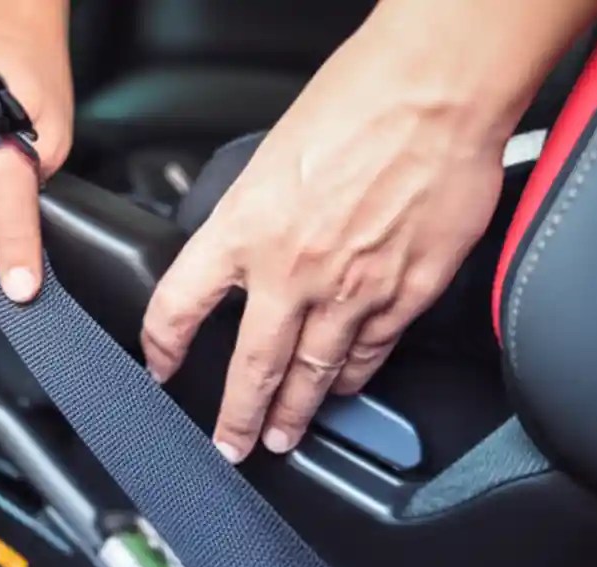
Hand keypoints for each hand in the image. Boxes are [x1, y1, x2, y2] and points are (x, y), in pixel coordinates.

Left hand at [140, 24, 510, 462]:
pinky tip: (344, 386)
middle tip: (231, 444)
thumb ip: (255, 212)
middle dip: (237, 417)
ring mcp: (351, 290)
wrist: (436, 92)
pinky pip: (372, 351)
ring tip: (284, 434)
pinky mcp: (407, 293)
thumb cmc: (359, 101)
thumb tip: (248, 242)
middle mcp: (291, 271)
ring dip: (296, 411)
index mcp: (244, 229)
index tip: (160, 367)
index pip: (178, 306)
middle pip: (252, 367)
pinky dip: (354, 375)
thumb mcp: (271, 156)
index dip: (162, 347)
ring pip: (315, 373)